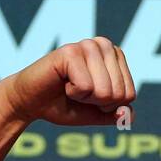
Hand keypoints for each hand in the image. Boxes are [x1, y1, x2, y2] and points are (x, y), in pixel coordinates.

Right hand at [1, 37, 136, 126]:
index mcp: (115, 56)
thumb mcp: (97, 113)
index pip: (129, 94)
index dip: (108, 106)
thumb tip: (129, 114)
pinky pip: (86, 87)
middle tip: (77, 92)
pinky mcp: (71, 52)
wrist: (31, 102)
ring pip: (105, 91)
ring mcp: (87, 45)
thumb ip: (118, 115)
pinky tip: (62, 82)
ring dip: (85, 98)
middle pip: (119, 93)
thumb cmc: (64, 104)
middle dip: (97, 103)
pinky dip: (74, 93)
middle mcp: (104, 45)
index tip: (89, 96)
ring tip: (70, 86)